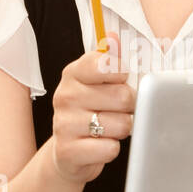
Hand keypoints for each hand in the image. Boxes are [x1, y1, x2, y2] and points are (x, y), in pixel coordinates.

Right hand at [49, 35, 134, 184]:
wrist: (68, 152)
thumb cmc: (89, 112)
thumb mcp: (97, 83)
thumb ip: (108, 60)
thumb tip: (113, 38)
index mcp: (73, 74)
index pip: (107, 64)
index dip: (122, 75)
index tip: (119, 81)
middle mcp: (65, 96)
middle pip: (123, 96)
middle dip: (128, 108)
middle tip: (117, 112)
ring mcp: (64, 124)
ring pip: (120, 124)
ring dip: (122, 130)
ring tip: (109, 129)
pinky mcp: (68, 151)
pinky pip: (110, 149)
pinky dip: (111, 149)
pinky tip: (100, 145)